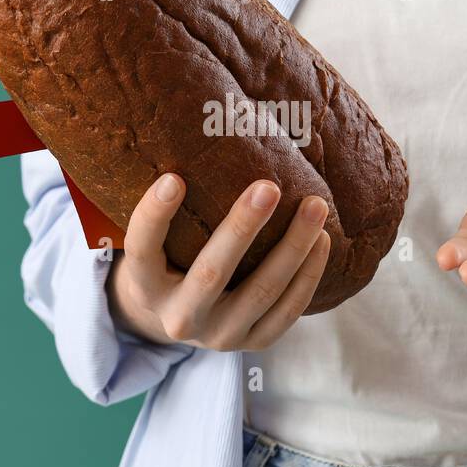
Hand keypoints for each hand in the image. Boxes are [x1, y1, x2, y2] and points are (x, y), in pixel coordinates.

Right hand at [106, 174, 331, 349]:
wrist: (178, 319)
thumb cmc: (169, 258)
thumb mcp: (156, 239)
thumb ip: (169, 203)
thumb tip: (196, 122)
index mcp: (145, 286)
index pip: (142, 250)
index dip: (155, 217)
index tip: (173, 178)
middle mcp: (178, 317)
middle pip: (211, 273)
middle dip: (242, 228)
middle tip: (268, 186)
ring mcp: (218, 335)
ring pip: (261, 292)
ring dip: (293, 247)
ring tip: (315, 205)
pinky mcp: (252, 343)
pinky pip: (287, 311)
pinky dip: (308, 275)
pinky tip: (323, 241)